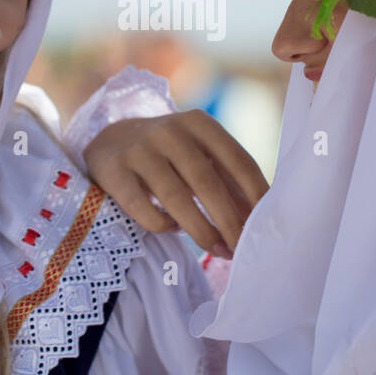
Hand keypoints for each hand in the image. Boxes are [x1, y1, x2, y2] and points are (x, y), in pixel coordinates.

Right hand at [83, 110, 268, 257]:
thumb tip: (259, 219)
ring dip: (202, 230)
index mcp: (199, 123)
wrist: (110, 143)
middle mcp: (169, 131)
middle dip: (229, 221)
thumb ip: (228, 181)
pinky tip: (171, 228)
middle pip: (207, 182)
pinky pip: (144, 209)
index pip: (238, 160)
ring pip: (176, 198)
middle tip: (240, 248)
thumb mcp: (199, 155)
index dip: (255, 195)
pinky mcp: (114, 172)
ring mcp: (139, 150)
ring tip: (217, 250)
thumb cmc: (169, 155)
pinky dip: (163, 225)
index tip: (264, 224)